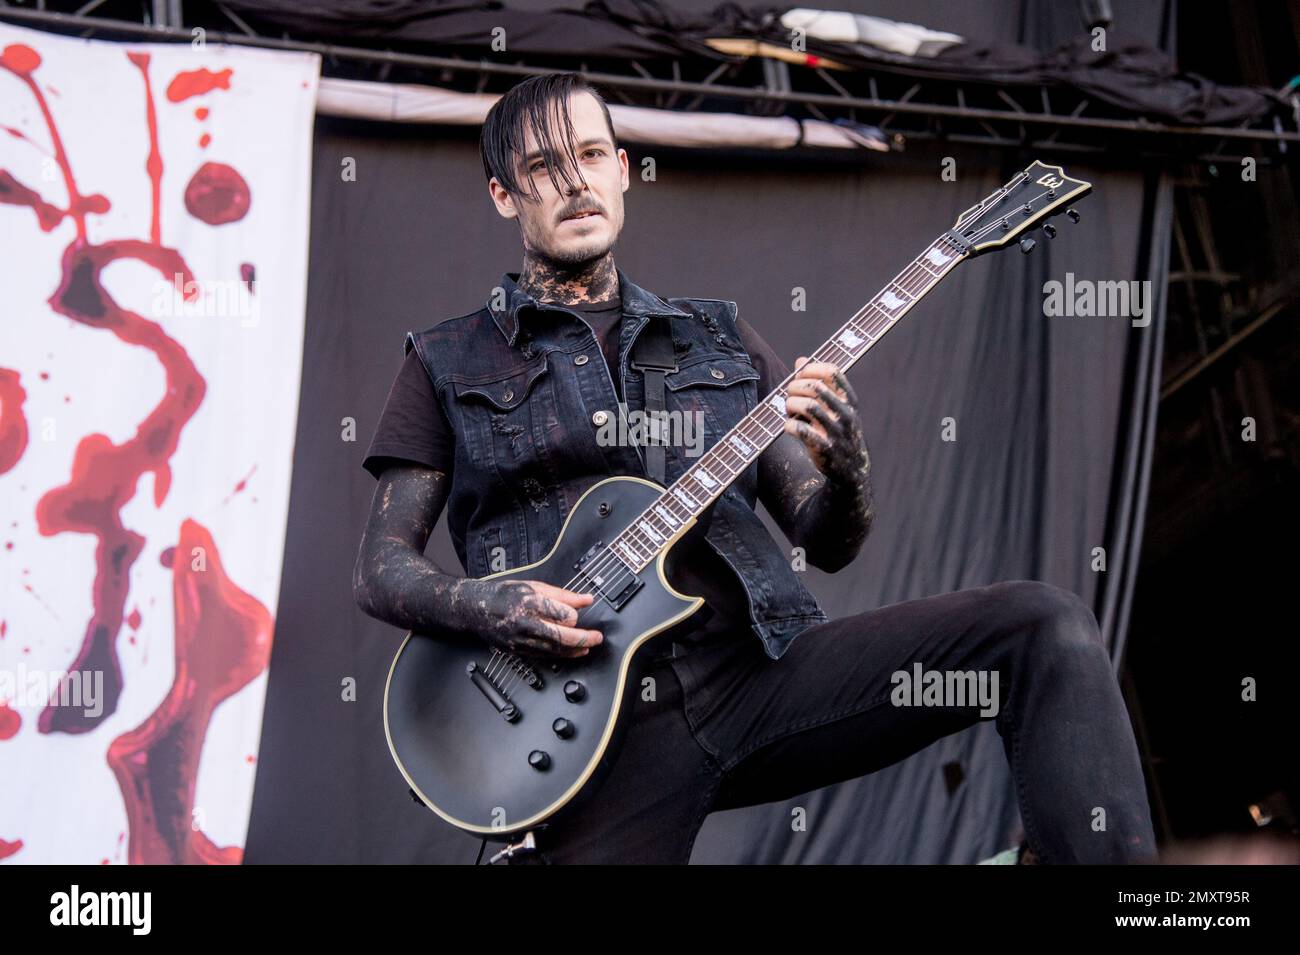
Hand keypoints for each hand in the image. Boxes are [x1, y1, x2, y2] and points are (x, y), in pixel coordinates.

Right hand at [470, 578, 603, 658]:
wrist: (476, 609)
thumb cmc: (505, 595)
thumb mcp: (534, 586)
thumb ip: (563, 595)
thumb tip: (586, 599)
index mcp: (531, 602)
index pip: (563, 614)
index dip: (574, 616)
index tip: (577, 614)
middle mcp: (526, 623)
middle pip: (562, 636)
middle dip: (583, 638)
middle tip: (597, 637)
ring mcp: (521, 639)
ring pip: (554, 650)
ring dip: (575, 650)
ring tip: (588, 646)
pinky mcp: (518, 650)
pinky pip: (545, 656)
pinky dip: (561, 655)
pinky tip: (572, 652)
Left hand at [783, 356, 867, 482]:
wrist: (852, 470)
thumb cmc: (838, 431)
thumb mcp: (836, 407)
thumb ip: (819, 383)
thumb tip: (801, 361)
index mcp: (849, 400)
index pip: (832, 372)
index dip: (810, 369)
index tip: (800, 377)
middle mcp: (845, 414)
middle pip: (815, 387)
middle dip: (795, 387)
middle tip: (789, 395)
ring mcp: (836, 431)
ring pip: (808, 406)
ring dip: (791, 404)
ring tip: (789, 410)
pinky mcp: (825, 449)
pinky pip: (802, 431)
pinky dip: (790, 426)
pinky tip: (789, 427)